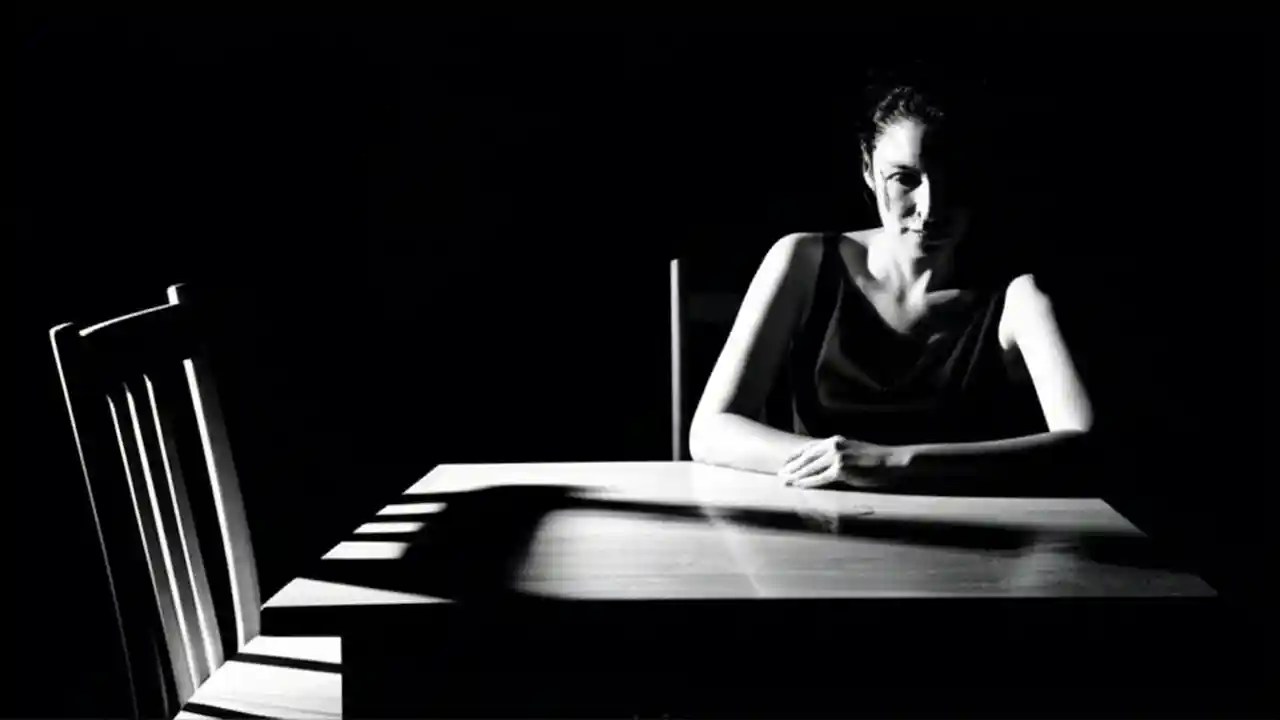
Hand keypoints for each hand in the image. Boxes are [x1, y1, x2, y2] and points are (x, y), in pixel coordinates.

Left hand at [779, 435, 913, 489]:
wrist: (891, 461)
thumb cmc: (875, 459)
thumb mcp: (852, 450)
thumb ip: (838, 453)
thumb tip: (824, 462)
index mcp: (835, 440)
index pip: (808, 448)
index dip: (795, 456)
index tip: (785, 462)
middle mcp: (833, 446)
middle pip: (806, 458)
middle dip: (791, 467)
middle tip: (779, 474)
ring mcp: (837, 457)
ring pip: (810, 468)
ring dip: (795, 475)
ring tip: (785, 482)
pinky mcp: (842, 470)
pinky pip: (820, 478)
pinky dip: (808, 482)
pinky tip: (799, 486)